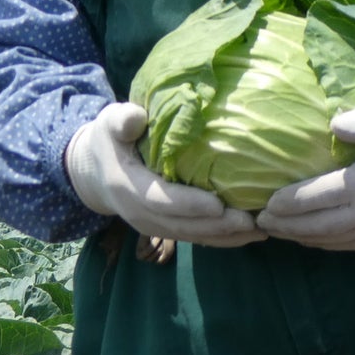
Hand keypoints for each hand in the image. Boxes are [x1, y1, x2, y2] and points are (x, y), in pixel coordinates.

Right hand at [65, 102, 264, 247]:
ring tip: (261, 229)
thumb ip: (121, 120)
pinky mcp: (165, 229)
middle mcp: (141, 214)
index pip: (161, 201)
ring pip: (193, 236)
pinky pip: (195, 237)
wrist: (94, 174)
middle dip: (219, 226)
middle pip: (183, 226)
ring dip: (227, 237)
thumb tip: (137, 117)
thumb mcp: (108, 123)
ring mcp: (153, 227)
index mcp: (128, 188)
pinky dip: (221, 237)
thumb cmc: (108, 141)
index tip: (219, 204)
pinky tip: (248, 233)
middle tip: (253, 221)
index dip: (190, 205)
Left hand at [257, 101, 354, 250]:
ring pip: (336, 240)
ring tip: (279, 231)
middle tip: (260, 222)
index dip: (289, 203)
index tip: (265, 203)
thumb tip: (332, 126)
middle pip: (321, 226)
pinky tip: (313, 237)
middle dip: (288, 227)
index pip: (319, 198)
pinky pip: (354, 245)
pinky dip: (328, 243)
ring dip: (305, 238)